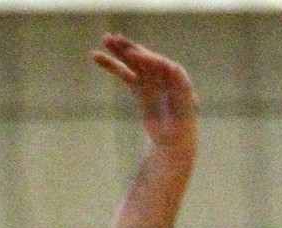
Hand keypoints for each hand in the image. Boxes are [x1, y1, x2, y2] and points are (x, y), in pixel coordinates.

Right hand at [91, 33, 196, 156]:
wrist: (174, 136)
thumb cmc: (182, 120)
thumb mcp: (185, 103)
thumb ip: (181, 85)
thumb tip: (174, 67)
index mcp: (174, 73)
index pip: (158, 63)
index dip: (146, 59)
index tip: (133, 56)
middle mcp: (160, 71)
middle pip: (143, 57)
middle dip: (129, 48)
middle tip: (115, 38)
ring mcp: (147, 78)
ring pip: (130, 61)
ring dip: (118, 50)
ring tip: (105, 38)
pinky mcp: (137, 86)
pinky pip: (122, 72)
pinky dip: (110, 64)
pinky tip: (96, 56)